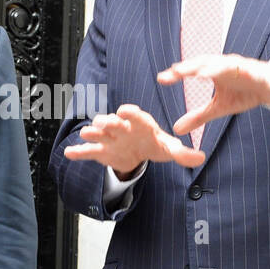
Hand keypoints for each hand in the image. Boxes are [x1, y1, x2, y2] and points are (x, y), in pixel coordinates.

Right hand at [62, 103, 205, 173]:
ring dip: (92, 133)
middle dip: (108, 121)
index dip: (130, 112)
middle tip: (104, 122)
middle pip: (113, 121)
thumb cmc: (154, 144)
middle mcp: (121, 127)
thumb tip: (200, 158)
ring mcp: (109, 138)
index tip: (125, 110)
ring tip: (86, 134)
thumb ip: (182, 153)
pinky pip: (87, 151)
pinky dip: (78, 152)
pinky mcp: (100, 151)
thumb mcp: (168, 149)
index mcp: (139, 122)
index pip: (134, 115)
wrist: (137, 152)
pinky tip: (68, 153)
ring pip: (98, 133)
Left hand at [159, 54, 269, 136]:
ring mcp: (240, 67)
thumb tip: (176, 129)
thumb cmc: (244, 93)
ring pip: (223, 64)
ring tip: (197, 72)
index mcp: (213, 71)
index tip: (161, 79)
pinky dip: (238, 70)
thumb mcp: (218, 108)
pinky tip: (233, 72)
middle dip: (189, 67)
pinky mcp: (255, 73)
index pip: (191, 70)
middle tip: (174, 72)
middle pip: (203, 63)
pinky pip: (246, 71)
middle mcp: (224, 65)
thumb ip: (198, 117)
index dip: (177, 73)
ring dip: (211, 66)